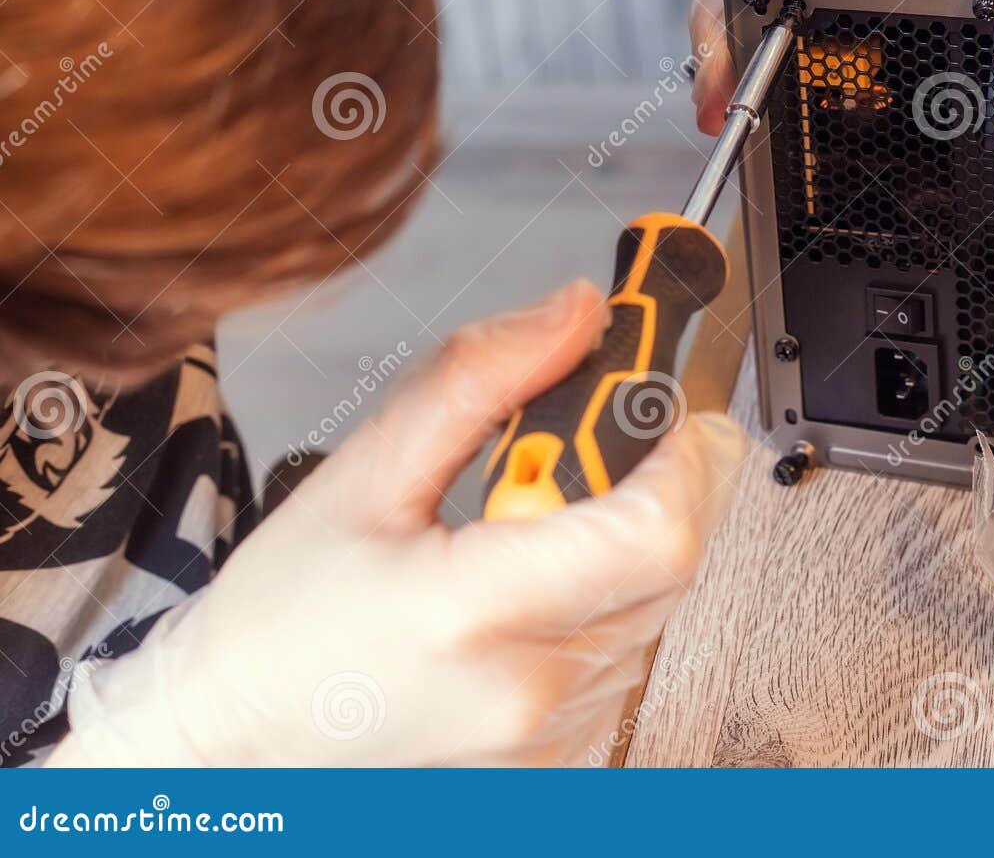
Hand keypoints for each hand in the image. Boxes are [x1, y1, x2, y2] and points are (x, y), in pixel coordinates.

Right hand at [49, 281, 747, 765]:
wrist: (234, 739)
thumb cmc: (280, 617)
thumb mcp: (362, 474)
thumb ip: (478, 380)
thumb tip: (575, 315)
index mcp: (475, 615)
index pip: (659, 530)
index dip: (677, 452)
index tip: (645, 406)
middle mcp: (529, 690)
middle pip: (673, 561)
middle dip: (651, 481)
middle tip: (572, 452)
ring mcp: (551, 736)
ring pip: (656, 606)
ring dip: (621, 546)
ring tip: (527, 531)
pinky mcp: (561, 758)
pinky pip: (625, 656)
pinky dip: (602, 606)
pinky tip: (528, 595)